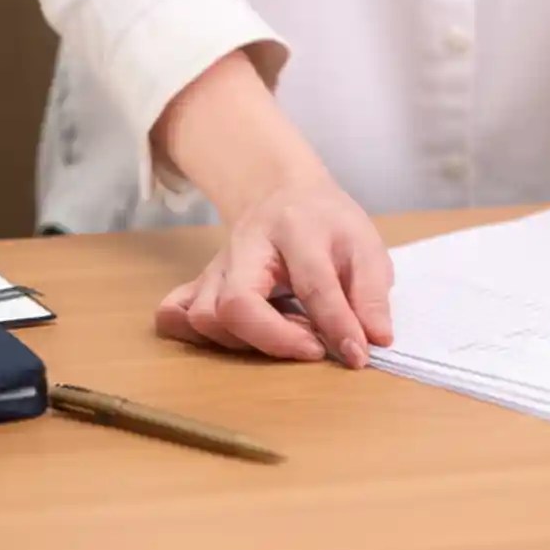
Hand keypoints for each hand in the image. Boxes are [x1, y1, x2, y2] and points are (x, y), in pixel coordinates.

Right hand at [156, 176, 393, 367]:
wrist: (283, 194)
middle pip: (235, 303)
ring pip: (204, 317)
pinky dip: (195, 336)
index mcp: (296, 228)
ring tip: (286, 337)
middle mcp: (245, 246)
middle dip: (275, 339)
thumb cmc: (327, 224)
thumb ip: (371, 293)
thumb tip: (376, 340)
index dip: (336, 325)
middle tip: (312, 348)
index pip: (313, 283)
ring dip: (245, 342)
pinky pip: (173, 314)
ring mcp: (215, 266)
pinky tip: (235, 338)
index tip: (357, 355)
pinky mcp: (198, 282)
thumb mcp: (365, 245)